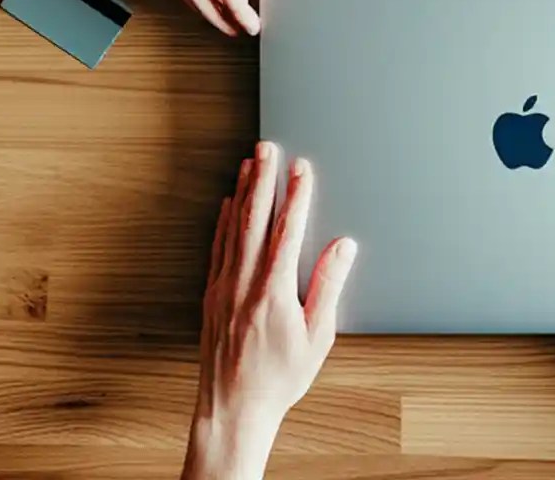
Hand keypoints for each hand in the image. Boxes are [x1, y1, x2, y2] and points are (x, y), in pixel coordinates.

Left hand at [182, 142, 356, 479]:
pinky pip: (217, 248)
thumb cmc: (279, 378)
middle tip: (268, 148)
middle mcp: (245, 283)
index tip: (302, 169)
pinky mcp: (212, 296)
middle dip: (263, 179)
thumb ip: (329, 286)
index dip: (297, 196)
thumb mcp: (317, 336)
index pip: (288, 231)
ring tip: (248, 164)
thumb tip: (343, 248)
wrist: (233, 407)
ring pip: (232, 228)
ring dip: (242, 192)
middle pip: (255, 219)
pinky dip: (221, 222)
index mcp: (275, 292)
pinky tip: (225, 205)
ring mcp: (224, 288)